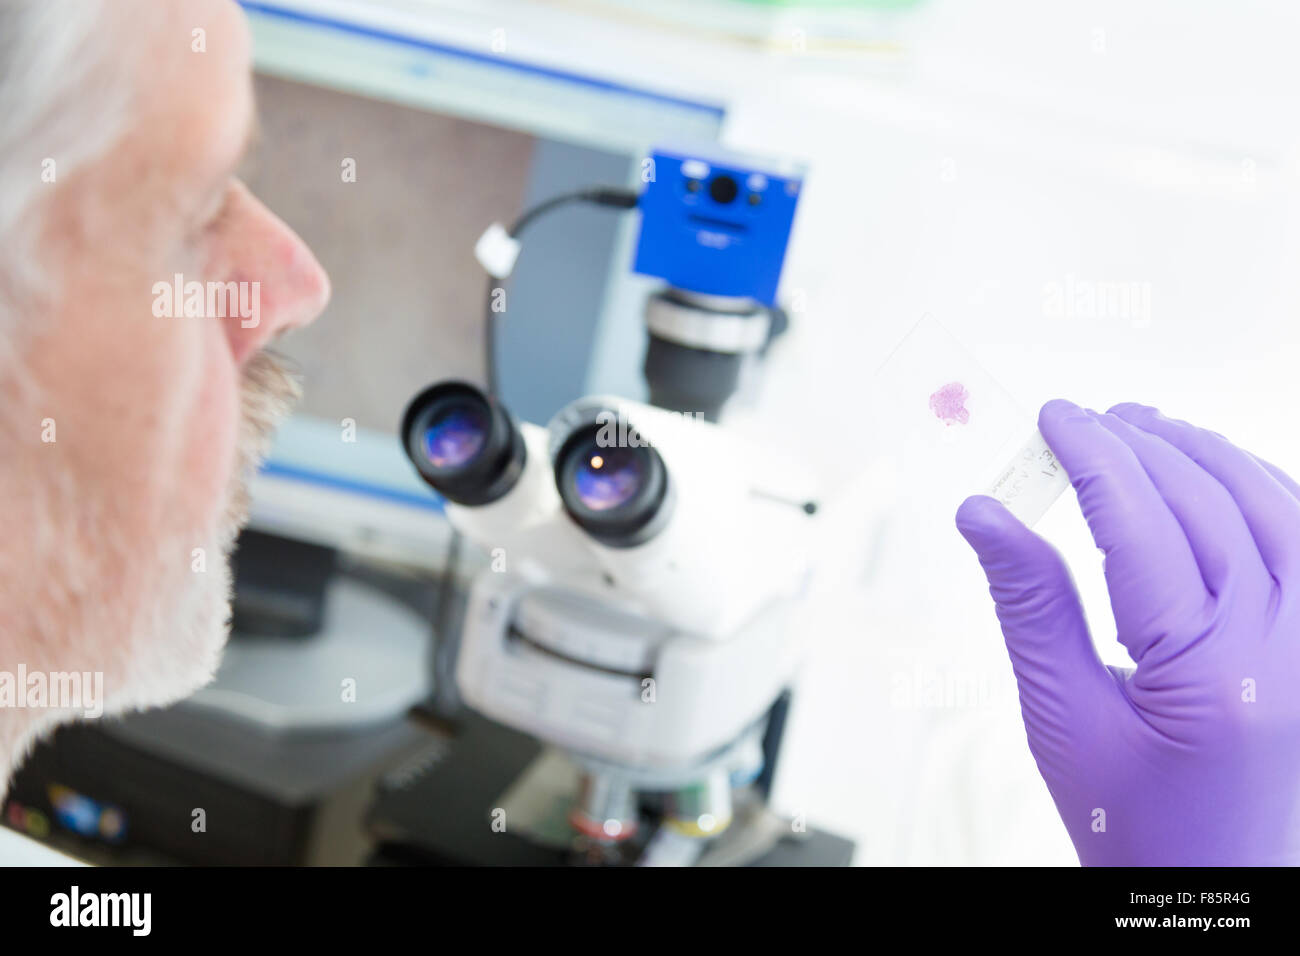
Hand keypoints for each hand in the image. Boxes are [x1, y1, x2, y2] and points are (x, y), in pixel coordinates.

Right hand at [956, 399, 1299, 864]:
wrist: (1211, 886)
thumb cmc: (1137, 825)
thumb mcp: (1062, 719)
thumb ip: (1030, 604)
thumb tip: (985, 515)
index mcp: (1211, 678)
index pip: (1143, 526)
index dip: (1092, 458)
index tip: (1055, 420)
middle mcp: (1286, 653)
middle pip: (1210, 503)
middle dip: (1140, 446)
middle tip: (1083, 419)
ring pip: (1274, 507)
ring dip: (1206, 454)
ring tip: (1144, 429)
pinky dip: (1261, 488)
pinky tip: (1217, 473)